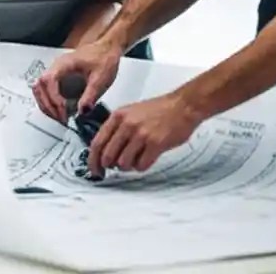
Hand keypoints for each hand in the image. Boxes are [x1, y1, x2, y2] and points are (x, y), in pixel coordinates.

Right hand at [32, 39, 121, 123]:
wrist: (107, 49)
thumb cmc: (104, 58)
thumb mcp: (100, 78)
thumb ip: (90, 95)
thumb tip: (82, 111)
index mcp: (64, 64)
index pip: (49, 81)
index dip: (54, 98)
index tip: (63, 110)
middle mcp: (56, 67)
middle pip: (39, 86)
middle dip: (48, 105)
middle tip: (61, 118)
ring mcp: (55, 71)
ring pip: (39, 89)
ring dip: (46, 104)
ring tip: (59, 116)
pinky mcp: (59, 77)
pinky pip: (45, 90)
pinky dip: (49, 102)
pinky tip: (60, 110)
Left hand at [86, 93, 202, 176]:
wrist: (182, 106)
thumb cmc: (158, 110)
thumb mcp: (131, 112)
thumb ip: (117, 128)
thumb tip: (105, 151)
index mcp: (118, 116)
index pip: (97, 142)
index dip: (93, 159)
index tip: (94, 169)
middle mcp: (127, 125)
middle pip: (108, 155)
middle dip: (109, 166)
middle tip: (114, 168)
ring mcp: (141, 134)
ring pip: (123, 163)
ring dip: (127, 167)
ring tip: (135, 160)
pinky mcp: (156, 144)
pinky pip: (141, 165)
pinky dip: (141, 167)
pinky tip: (145, 160)